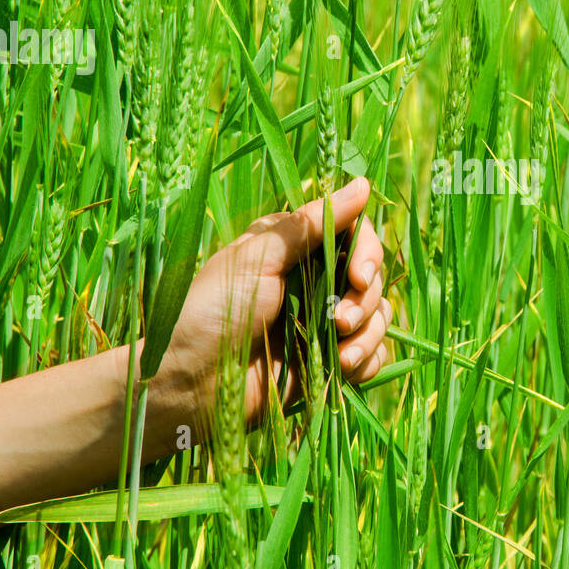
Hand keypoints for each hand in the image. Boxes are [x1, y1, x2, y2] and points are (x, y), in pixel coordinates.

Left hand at [160, 177, 390, 431]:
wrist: (191, 384)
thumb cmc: (213, 311)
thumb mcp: (258, 258)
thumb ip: (311, 223)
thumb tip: (363, 185)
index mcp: (296, 249)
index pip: (356, 236)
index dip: (367, 254)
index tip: (359, 277)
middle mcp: (314, 281)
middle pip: (373, 277)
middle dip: (364, 301)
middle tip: (339, 321)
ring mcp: (323, 323)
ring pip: (378, 316)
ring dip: (368, 334)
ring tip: (341, 357)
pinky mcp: (328, 362)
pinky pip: (372, 354)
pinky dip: (366, 360)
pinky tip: (343, 368)